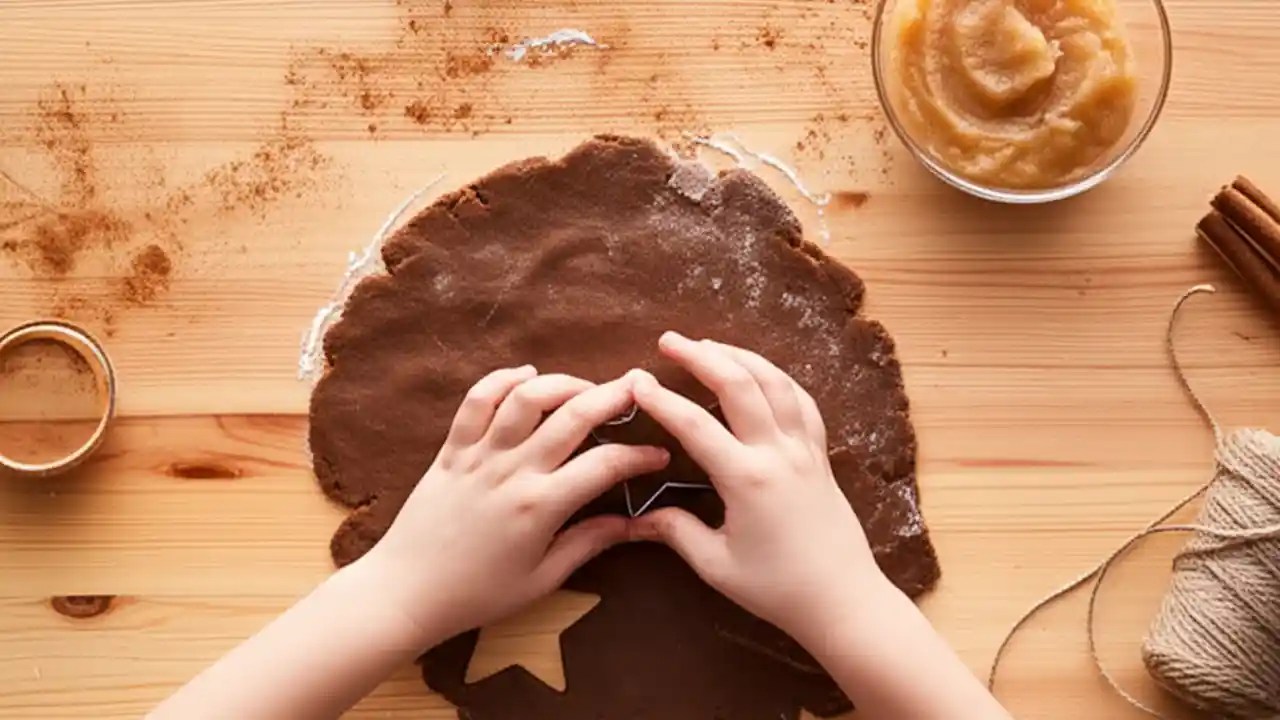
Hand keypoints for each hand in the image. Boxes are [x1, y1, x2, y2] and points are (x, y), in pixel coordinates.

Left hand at [362, 366, 669, 645]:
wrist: (406, 591)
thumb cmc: (477, 594)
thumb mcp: (542, 579)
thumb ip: (588, 543)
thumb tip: (632, 523)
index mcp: (540, 507)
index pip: (605, 466)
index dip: (639, 455)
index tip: (659, 454)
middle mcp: (512, 472)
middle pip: (573, 416)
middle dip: (614, 396)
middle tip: (638, 388)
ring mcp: (479, 456)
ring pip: (526, 398)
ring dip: (562, 382)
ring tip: (585, 387)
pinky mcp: (451, 450)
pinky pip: (476, 401)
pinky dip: (502, 380)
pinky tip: (526, 376)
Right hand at [629, 332, 891, 646]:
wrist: (844, 600)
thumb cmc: (779, 589)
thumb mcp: (716, 565)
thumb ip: (676, 532)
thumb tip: (640, 517)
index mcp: (748, 480)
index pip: (695, 426)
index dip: (662, 400)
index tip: (636, 381)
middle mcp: (779, 455)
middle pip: (739, 385)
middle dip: (701, 356)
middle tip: (669, 340)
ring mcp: (805, 451)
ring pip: (776, 382)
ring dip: (741, 356)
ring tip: (710, 345)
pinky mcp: (821, 456)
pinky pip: (802, 401)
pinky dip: (778, 378)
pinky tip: (761, 372)